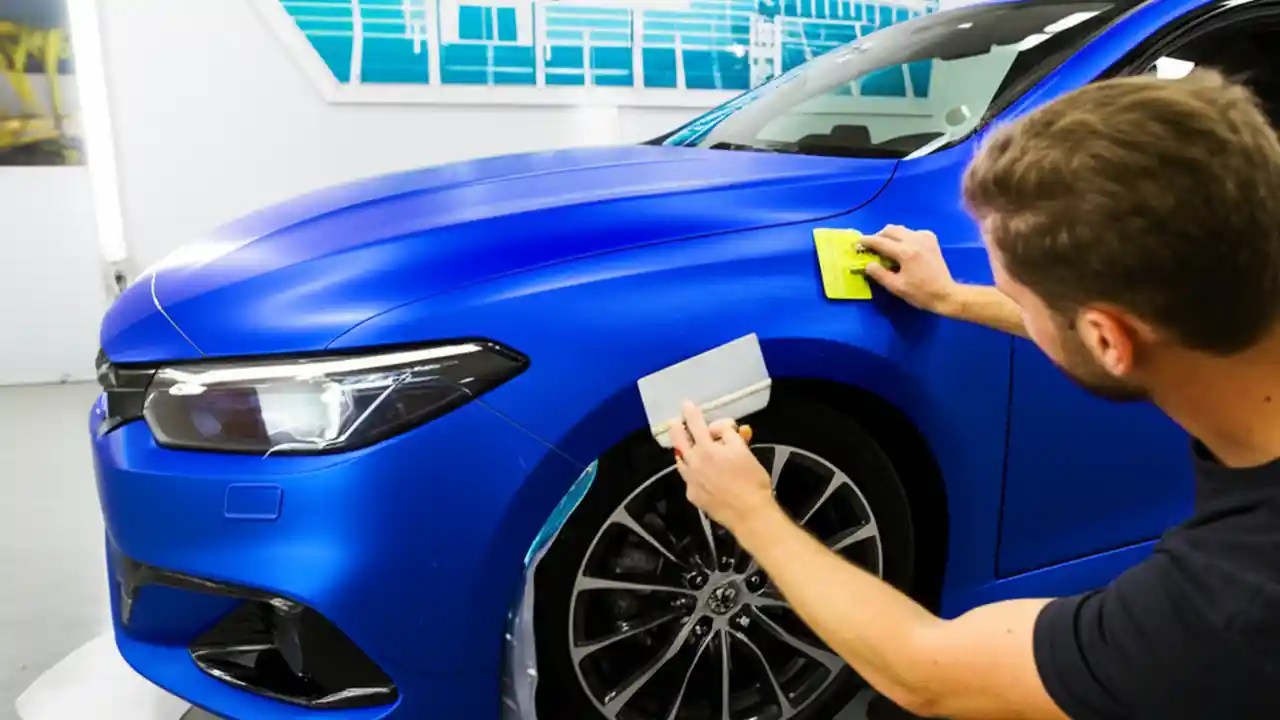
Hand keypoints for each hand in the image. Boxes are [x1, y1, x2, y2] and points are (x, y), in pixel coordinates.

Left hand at [670, 402, 777, 533]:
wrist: (748, 513)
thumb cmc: (751, 480)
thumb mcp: (744, 450)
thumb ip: (729, 435)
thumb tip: (720, 429)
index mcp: (707, 449)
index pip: (696, 425)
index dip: (691, 413)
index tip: (686, 405)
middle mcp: (694, 463)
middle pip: (679, 441)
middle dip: (676, 429)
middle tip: (674, 422)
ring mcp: (691, 480)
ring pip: (681, 461)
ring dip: (681, 451)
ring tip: (682, 447)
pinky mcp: (692, 495)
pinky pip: (688, 479)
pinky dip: (690, 471)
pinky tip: (695, 472)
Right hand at [859, 225, 959, 315]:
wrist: (945, 294)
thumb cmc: (920, 293)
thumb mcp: (896, 287)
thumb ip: (879, 274)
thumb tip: (868, 264)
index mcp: (905, 252)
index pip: (880, 241)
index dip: (866, 241)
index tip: (857, 242)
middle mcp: (915, 240)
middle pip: (891, 230)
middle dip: (878, 236)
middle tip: (872, 247)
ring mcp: (925, 238)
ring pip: (902, 229)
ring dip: (891, 235)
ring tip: (886, 246)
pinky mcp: (932, 240)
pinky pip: (913, 232)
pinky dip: (905, 236)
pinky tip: (905, 247)